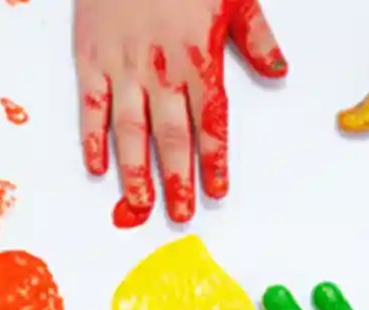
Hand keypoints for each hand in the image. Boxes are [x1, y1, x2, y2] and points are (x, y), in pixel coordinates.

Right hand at [75, 0, 285, 227]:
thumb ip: (255, 36)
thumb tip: (279, 71)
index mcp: (199, 57)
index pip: (210, 122)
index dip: (215, 160)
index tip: (218, 191)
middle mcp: (161, 70)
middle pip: (171, 137)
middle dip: (177, 180)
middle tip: (181, 214)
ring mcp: (122, 66)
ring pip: (130, 130)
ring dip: (135, 172)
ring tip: (140, 205)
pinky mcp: (90, 57)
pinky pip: (90, 106)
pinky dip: (91, 138)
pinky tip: (96, 166)